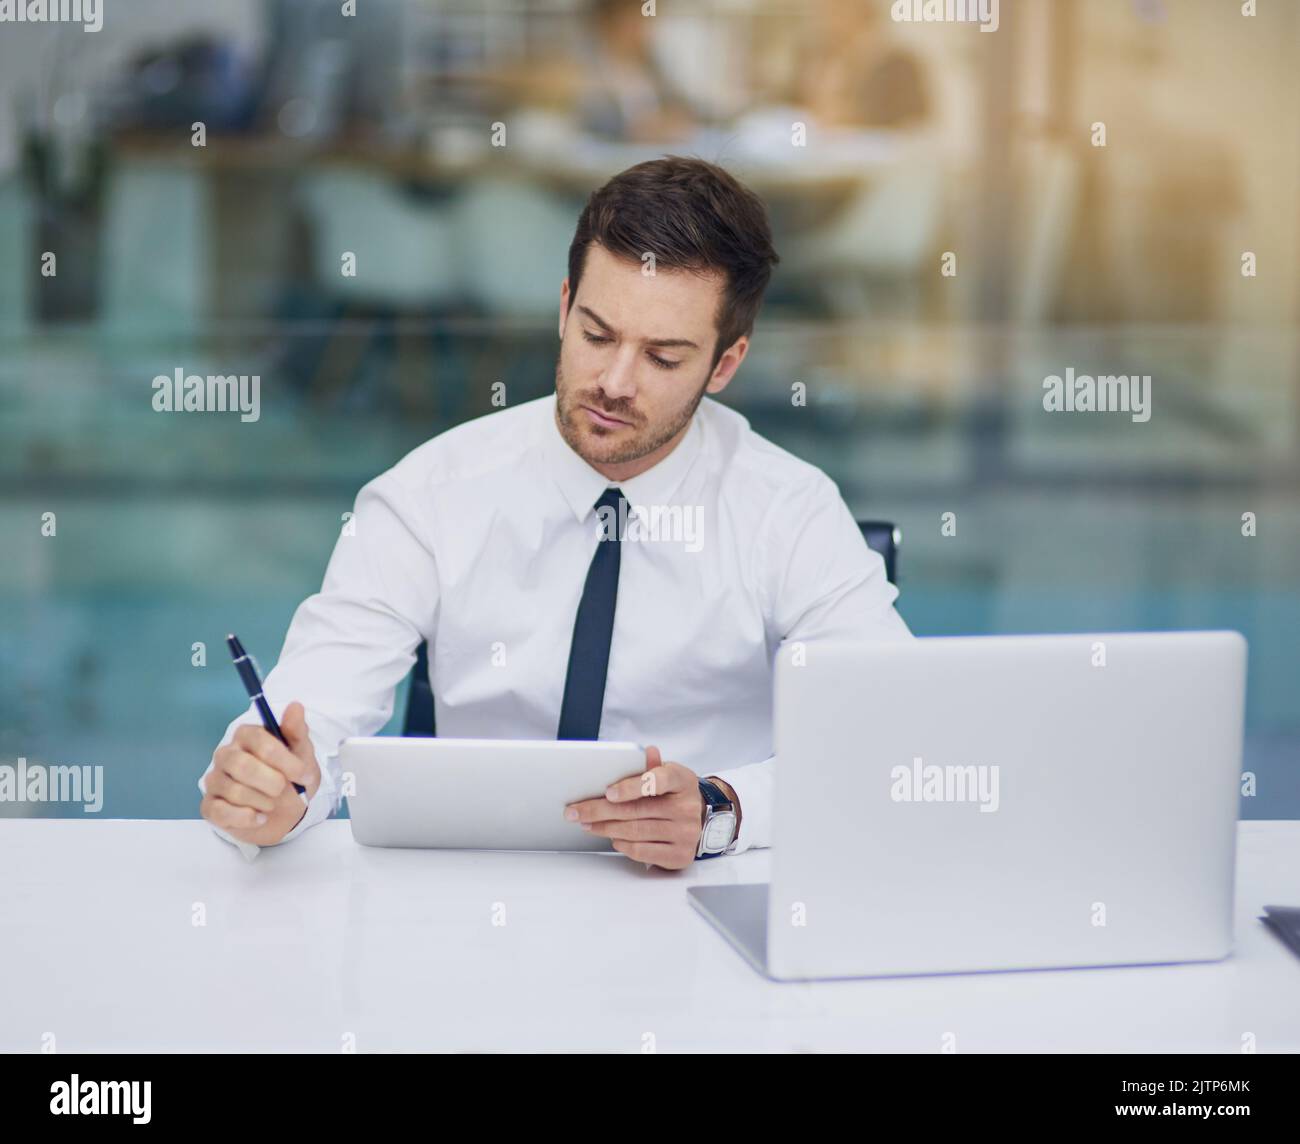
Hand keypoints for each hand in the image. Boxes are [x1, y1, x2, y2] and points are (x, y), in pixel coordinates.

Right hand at [199, 702, 320, 845]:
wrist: (288, 812)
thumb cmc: (292, 778)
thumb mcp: (302, 755)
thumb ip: (297, 732)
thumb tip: (295, 706)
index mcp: (247, 736)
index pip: (258, 740)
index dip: (283, 759)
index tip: (303, 774)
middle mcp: (226, 755)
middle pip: (242, 765)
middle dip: (271, 782)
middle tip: (284, 790)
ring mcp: (215, 780)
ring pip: (235, 792)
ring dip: (264, 802)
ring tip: (273, 803)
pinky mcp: (210, 806)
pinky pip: (222, 813)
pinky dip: (247, 818)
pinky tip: (260, 816)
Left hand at [564, 746, 702, 869]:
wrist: (699, 818)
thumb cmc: (673, 793)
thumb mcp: (667, 773)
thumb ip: (652, 765)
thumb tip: (647, 751)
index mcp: (682, 781)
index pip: (658, 781)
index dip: (631, 787)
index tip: (608, 792)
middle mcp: (687, 808)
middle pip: (637, 810)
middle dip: (600, 810)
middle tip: (575, 811)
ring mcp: (685, 834)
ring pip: (636, 831)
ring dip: (605, 828)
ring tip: (587, 824)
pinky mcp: (679, 856)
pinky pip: (642, 852)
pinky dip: (622, 844)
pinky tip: (612, 837)